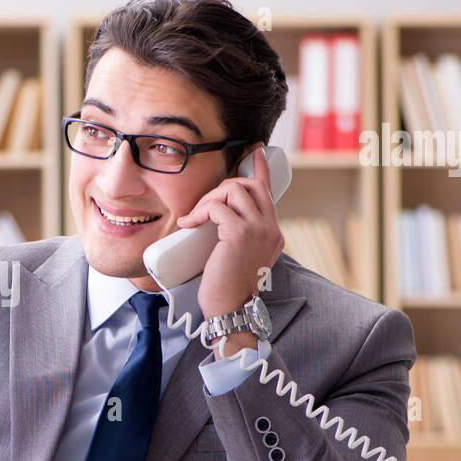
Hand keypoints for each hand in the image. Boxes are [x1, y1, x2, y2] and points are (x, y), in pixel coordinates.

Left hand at [175, 145, 284, 319]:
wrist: (231, 309)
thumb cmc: (228, 288)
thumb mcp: (240, 258)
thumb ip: (239, 237)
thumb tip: (217, 220)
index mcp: (273, 233)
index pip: (268, 192)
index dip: (261, 168)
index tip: (255, 151)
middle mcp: (271, 228)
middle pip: (250, 184)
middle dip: (223, 185)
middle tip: (204, 204)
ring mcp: (258, 229)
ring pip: (233, 190)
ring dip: (209, 198)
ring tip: (195, 217)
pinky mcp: (240, 233)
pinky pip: (217, 207)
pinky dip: (199, 211)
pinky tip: (188, 224)